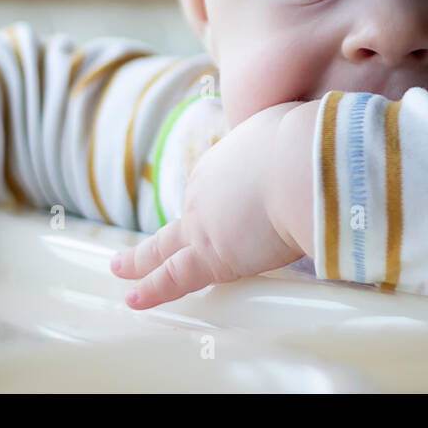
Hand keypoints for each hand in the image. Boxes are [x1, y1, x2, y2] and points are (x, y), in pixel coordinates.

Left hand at [109, 99, 318, 308]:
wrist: (303, 163)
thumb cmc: (307, 143)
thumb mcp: (289, 129)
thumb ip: (287, 143)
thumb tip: (307, 146)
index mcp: (225, 160)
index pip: (216, 187)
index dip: (223, 200)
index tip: (235, 208)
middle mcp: (205, 190)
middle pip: (183, 212)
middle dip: (166, 229)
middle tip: (146, 235)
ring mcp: (203, 224)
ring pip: (164, 246)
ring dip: (140, 258)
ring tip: (120, 266)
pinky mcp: (212, 256)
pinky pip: (174, 278)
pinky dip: (152, 289)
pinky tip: (133, 298)